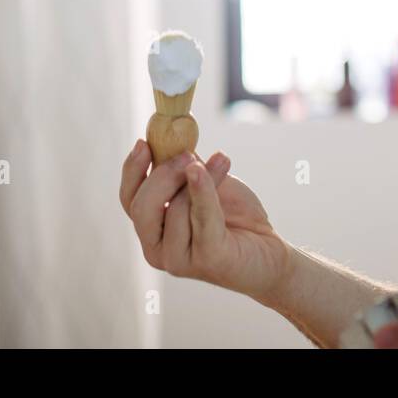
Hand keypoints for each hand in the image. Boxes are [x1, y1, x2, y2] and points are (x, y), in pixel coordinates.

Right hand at [119, 140, 291, 300]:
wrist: (267, 251)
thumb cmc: (233, 218)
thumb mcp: (204, 184)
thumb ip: (184, 168)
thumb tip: (173, 138)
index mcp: (152, 228)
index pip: (129, 198)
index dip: (133, 169)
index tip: (144, 142)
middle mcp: (157, 249)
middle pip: (141, 207)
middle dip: (162, 174)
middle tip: (188, 154)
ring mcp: (178, 260)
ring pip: (174, 210)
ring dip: (201, 178)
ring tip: (222, 160)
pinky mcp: (208, 260)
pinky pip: (202, 218)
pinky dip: (206, 191)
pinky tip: (218, 165)